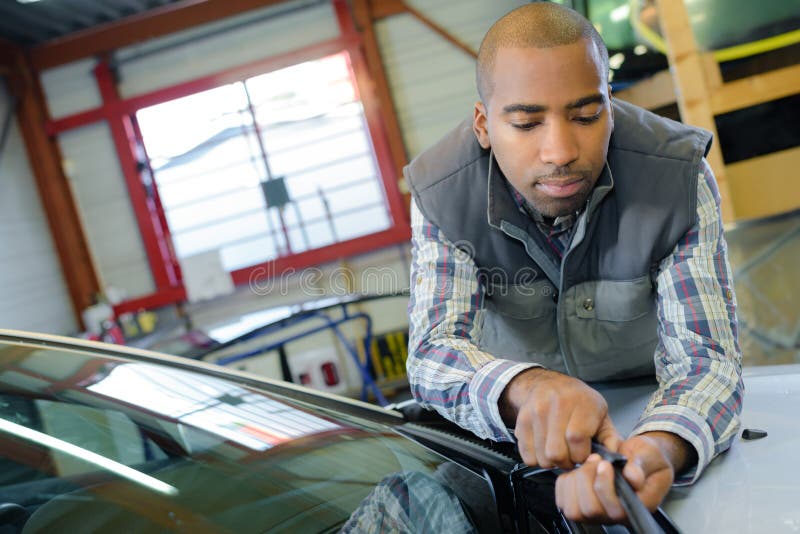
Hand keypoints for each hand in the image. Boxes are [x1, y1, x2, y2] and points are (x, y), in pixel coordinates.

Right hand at [500, 368, 620, 468]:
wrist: (549, 384)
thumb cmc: (579, 402)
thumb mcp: (601, 415)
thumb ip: (611, 439)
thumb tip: (616, 461)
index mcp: (582, 403)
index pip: (576, 439)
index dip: (580, 455)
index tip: (583, 456)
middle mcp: (556, 404)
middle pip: (556, 451)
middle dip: (565, 462)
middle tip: (570, 457)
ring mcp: (536, 411)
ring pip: (541, 456)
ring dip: (551, 462)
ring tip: (558, 451)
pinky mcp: (522, 420)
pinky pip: (527, 454)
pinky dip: (536, 458)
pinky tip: (545, 448)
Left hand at [555, 432, 691, 523]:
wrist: (639, 456)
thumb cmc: (646, 457)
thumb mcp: (650, 454)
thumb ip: (641, 465)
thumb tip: (632, 477)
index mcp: (636, 506)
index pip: (616, 511)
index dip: (604, 486)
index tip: (605, 463)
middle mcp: (615, 515)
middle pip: (590, 510)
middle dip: (587, 479)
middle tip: (595, 459)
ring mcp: (598, 512)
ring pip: (574, 510)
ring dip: (575, 482)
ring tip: (586, 465)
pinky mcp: (581, 504)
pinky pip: (563, 502)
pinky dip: (565, 484)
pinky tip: (576, 472)